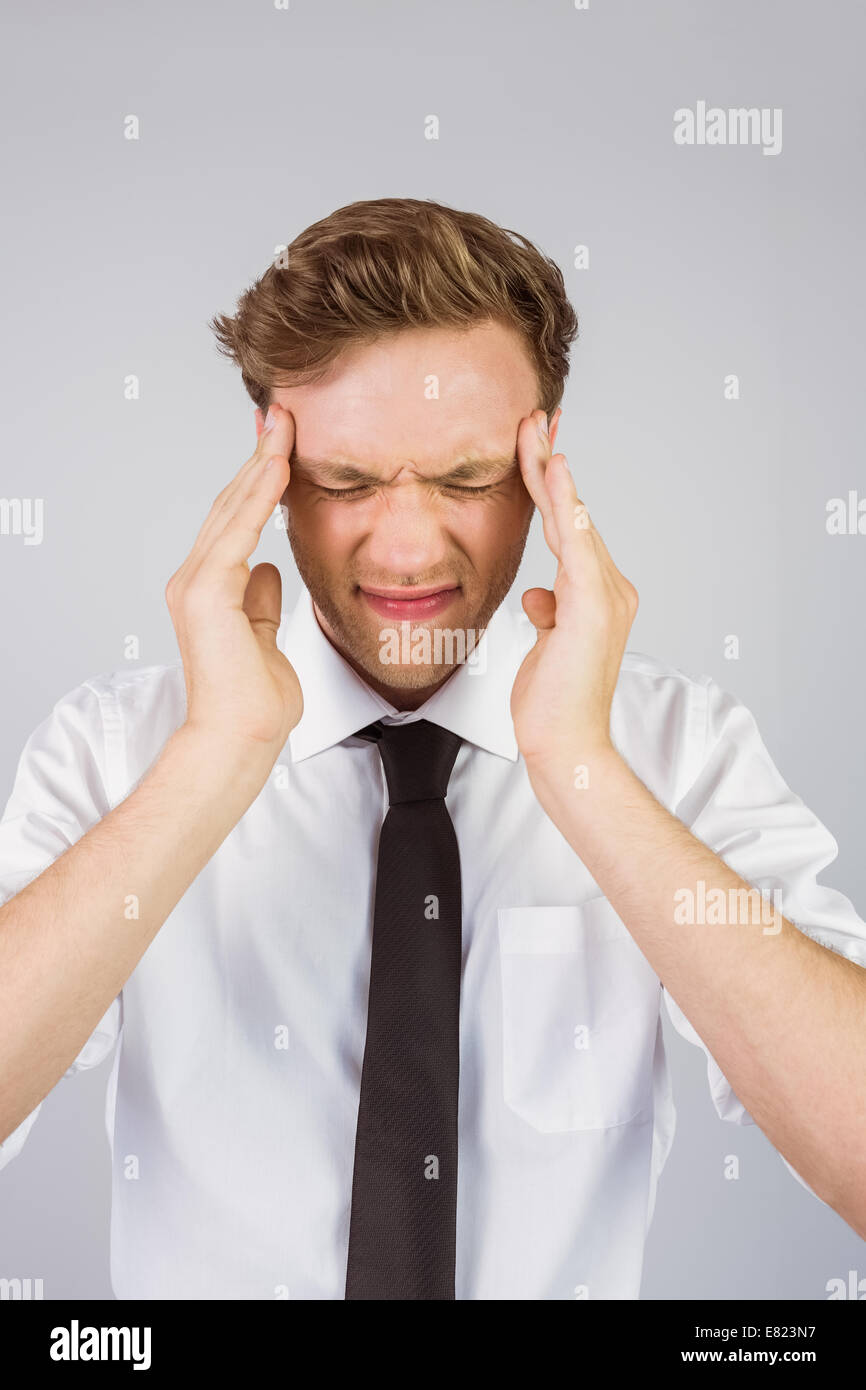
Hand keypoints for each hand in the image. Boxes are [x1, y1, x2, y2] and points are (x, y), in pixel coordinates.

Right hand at [165, 402, 301, 756]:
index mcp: (207, 589)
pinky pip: (240, 530)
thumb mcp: (264, 636)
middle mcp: (194, 579)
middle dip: (258, 456)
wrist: (241, 735)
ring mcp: (196, 583)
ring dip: (261, 462)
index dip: (258, 480)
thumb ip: (261, 602)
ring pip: (233, 508)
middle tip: (280, 413)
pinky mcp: (207, 591)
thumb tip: (270, 572)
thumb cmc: (253, 700)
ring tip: (283, 422)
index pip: (236, 521)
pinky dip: (260, 495)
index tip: (280, 444)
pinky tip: (279, 464)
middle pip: (231, 504)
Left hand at [510, 409, 637, 768]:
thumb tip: (537, 595)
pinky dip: (565, 502)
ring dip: (551, 471)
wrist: (566, 743)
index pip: (569, 528)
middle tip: (535, 417)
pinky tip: (554, 469)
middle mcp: (610, 587)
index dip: (552, 486)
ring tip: (535, 429)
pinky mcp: (593, 604)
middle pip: (573, 513)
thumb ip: (548, 612)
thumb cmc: (553, 702)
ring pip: (574, 518)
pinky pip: (576, 541)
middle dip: (550, 463)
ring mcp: (605, 594)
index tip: (536, 446)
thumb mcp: (544, 646)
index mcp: (597, 594)